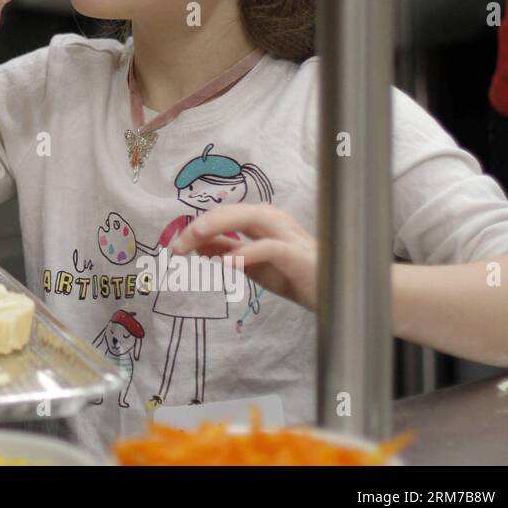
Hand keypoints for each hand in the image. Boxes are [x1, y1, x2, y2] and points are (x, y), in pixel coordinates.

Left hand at [167, 203, 317, 310]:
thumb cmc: (293, 276)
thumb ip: (227, 251)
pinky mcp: (296, 254)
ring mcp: (286, 234)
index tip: (175, 246)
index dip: (197, 228)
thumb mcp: (252, 265)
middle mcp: (273, 220)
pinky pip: (268, 248)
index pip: (223, 216)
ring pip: (249, 217)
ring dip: (219, 225)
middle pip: (232, 212)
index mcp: (262, 220)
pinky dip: (245, 253)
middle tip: (176, 246)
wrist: (332, 295)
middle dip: (201, 226)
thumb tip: (196, 245)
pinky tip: (226, 263)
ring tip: (195, 238)